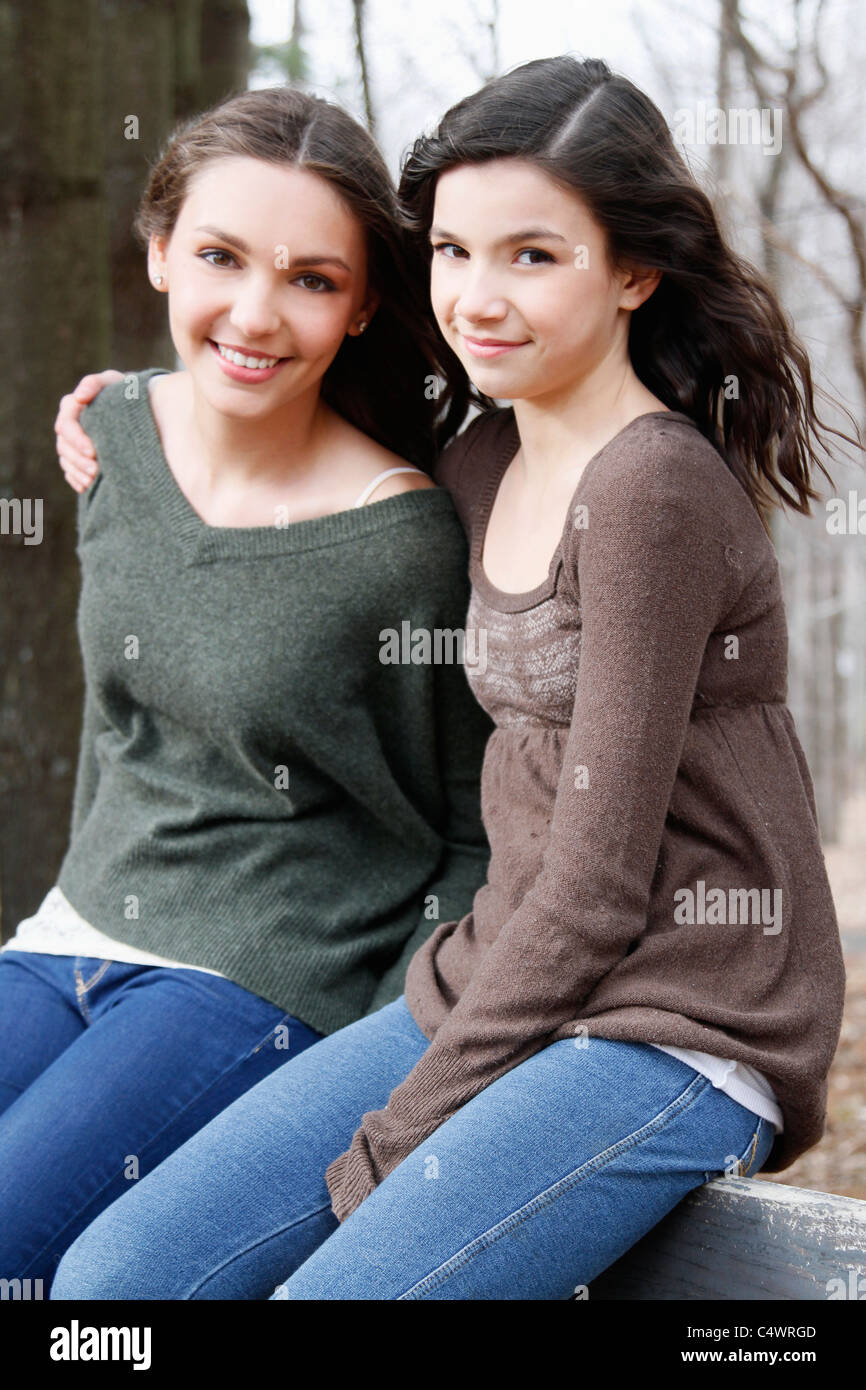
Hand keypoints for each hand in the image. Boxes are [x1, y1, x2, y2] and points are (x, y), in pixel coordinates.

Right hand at [55, 370, 123, 491]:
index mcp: (72, 407)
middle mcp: (69, 426)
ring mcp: (72, 444)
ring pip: (66, 460)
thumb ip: (95, 384)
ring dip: (78, 471)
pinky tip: (88, 487)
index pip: (66, 425)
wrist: (138, 407)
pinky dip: (77, 480)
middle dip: (78, 460)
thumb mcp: (113, 382)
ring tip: (94, 480)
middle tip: (96, 470)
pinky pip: (70, 472)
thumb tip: (79, 396)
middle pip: (64, 446)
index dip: (77, 440)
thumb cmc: (124, 391)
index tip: (93, 451)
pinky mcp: (79, 458)